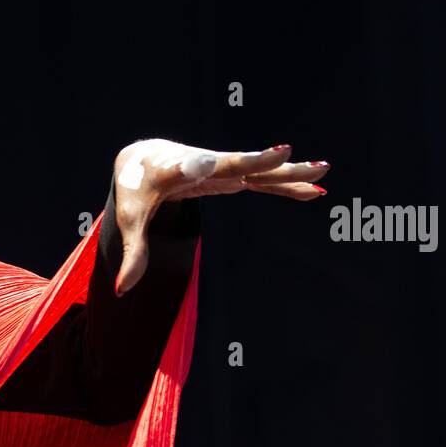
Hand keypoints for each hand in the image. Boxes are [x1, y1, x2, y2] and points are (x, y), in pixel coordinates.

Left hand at [110, 138, 329, 293]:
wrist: (142, 158)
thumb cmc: (135, 188)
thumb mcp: (130, 219)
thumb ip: (132, 253)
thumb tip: (122, 290)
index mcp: (178, 169)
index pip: (201, 166)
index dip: (223, 162)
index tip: (247, 156)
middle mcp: (204, 163)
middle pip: (240, 163)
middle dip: (266, 162)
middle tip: (299, 158)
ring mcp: (221, 168)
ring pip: (258, 170)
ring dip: (288, 173)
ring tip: (323, 174)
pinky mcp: (230, 175)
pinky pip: (261, 180)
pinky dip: (284, 185)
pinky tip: (313, 191)